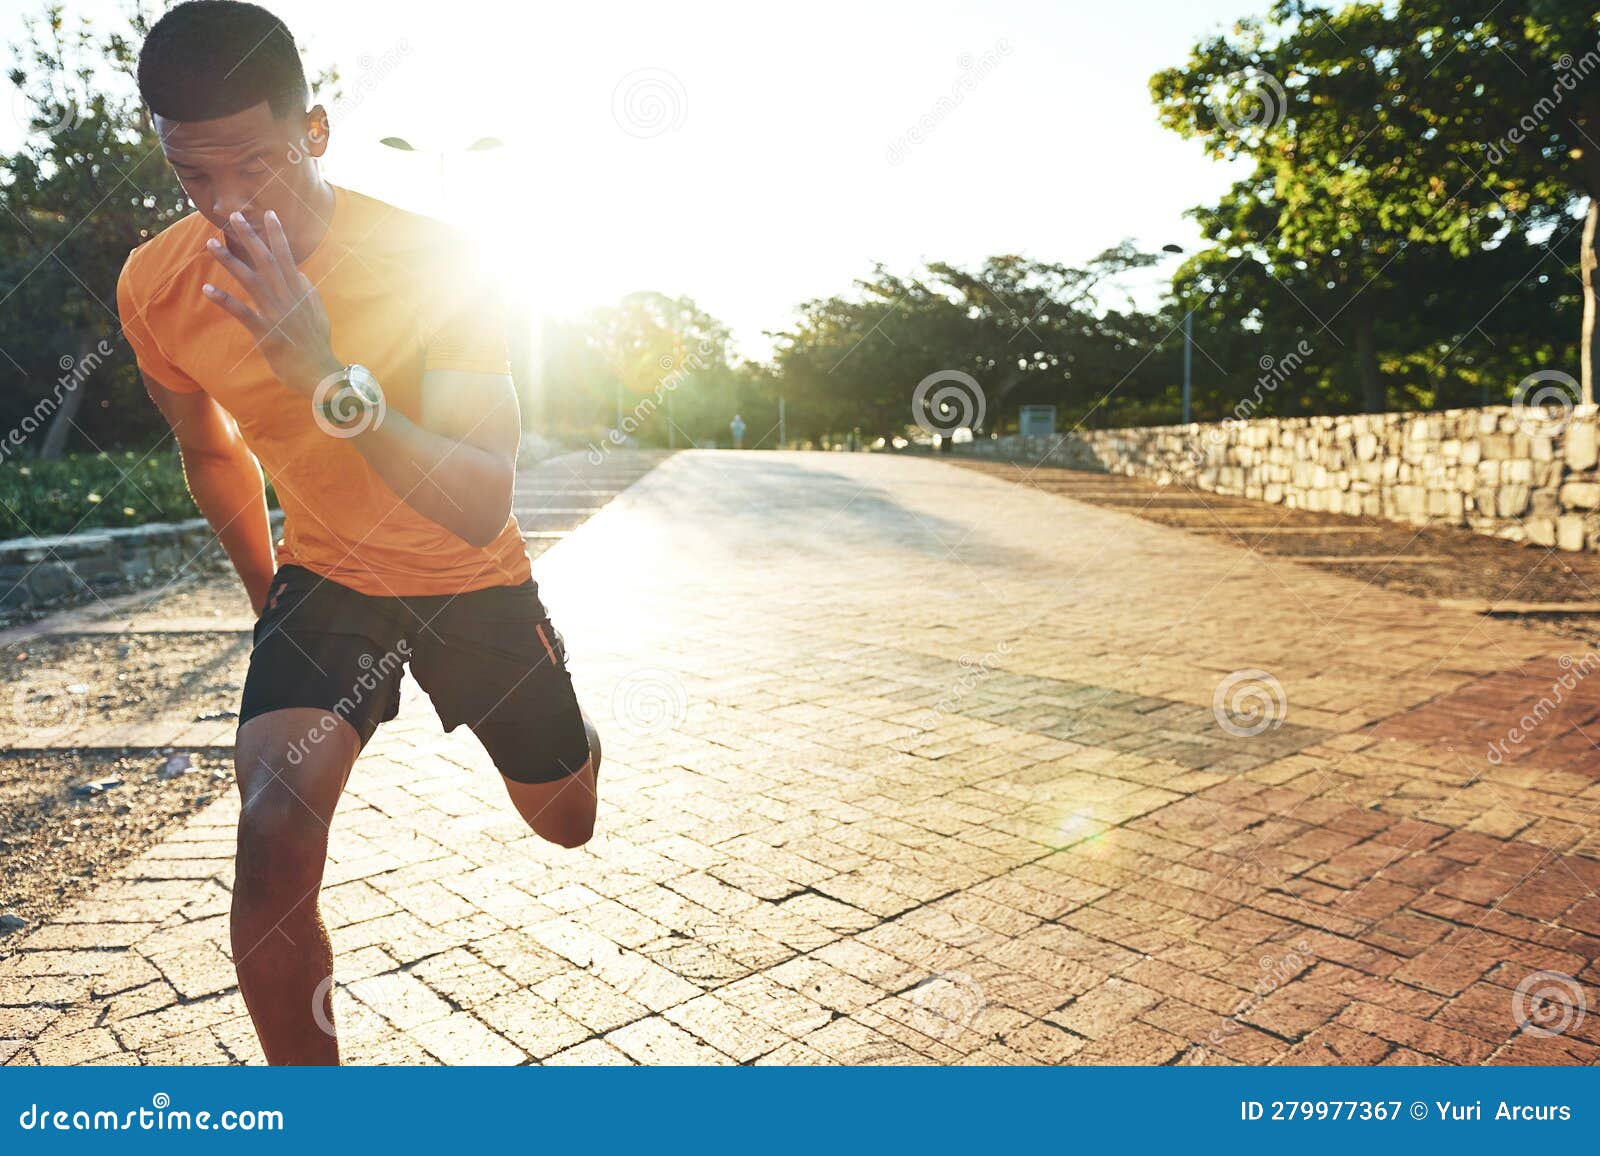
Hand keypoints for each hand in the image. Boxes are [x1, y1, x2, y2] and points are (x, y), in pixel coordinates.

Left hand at [202, 210, 340, 397]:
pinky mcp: (267, 332)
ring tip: (211, 244)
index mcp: (300, 293)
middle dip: (250, 237)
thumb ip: (309, 293)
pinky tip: (208, 288)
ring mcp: (277, 314)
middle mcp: (288, 298)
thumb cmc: (318, 346)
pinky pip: (242, 313)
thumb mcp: (319, 314)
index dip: (277, 235)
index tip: (268, 213)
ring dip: (230, 260)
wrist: (321, 375)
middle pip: (266, 261)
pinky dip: (225, 300)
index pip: (288, 257)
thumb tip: (301, 274)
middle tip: (234, 216)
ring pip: (251, 280)